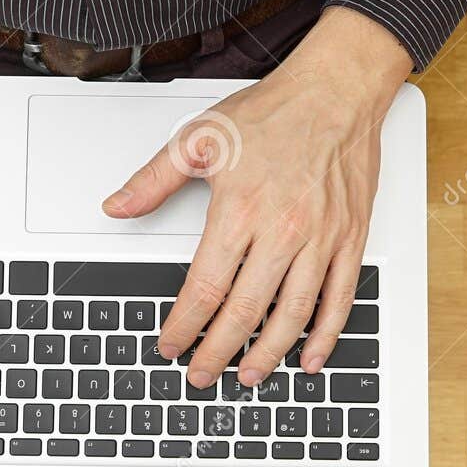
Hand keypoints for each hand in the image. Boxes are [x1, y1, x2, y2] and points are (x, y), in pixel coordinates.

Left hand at [104, 7, 411, 388]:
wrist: (337, 90)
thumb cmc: (274, 112)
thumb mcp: (199, 138)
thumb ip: (152, 180)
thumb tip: (116, 207)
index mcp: (240, 211)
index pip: (205, 288)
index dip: (184, 325)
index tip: (171, 346)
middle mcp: (282, 231)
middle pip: (245, 311)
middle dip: (219, 352)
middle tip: (202, 375)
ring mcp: (320, 239)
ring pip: (292, 314)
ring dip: (268, 354)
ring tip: (249, 377)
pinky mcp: (349, 239)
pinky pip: (340, 298)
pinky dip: (325, 335)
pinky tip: (310, 357)